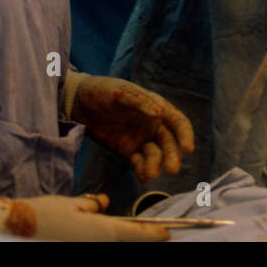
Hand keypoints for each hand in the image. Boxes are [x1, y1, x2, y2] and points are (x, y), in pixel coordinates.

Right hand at [0, 187, 168, 240]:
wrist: (11, 228)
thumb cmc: (42, 213)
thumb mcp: (72, 203)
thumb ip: (92, 204)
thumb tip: (103, 203)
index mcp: (102, 231)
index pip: (136, 234)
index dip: (154, 234)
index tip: (169, 233)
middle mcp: (98, 245)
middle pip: (125, 242)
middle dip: (139, 238)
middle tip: (156, 233)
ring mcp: (86, 249)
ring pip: (112, 244)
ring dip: (124, 239)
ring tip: (136, 233)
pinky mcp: (75, 249)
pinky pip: (98, 244)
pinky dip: (106, 239)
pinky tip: (104, 232)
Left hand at [71, 75, 194, 182]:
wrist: (78, 103)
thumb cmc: (102, 91)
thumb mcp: (121, 92)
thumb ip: (140, 102)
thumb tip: (160, 113)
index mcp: (156, 107)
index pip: (177, 122)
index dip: (185, 135)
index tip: (188, 148)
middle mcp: (152, 124)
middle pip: (169, 143)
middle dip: (172, 156)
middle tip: (172, 169)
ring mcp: (141, 139)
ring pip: (156, 155)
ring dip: (156, 165)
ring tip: (150, 175)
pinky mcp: (127, 151)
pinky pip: (140, 162)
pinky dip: (143, 170)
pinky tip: (143, 175)